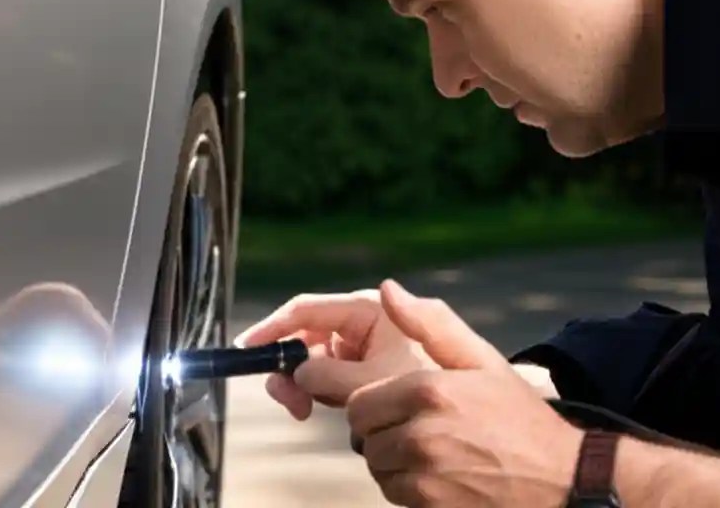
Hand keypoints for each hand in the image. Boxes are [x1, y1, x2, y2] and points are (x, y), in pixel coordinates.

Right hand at [235, 288, 439, 419]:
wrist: (470, 411)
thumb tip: (298, 371)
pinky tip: (325, 410)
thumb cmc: (429, 385)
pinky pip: (331, 378)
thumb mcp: (375, 380)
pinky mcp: (368, 371)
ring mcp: (365, 348)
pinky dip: (321, 394)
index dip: (273, 327)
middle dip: (289, 366)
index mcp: (368, 309)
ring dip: (305, 386)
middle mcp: (364, 323)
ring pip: (317, 361)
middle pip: (307, 337)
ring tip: (305, 410)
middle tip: (287, 400)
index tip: (248, 349)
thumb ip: (329, 373)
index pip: (306, 309)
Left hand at [347, 280, 581, 506]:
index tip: (400, 408)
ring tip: (432, 453)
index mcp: (427, 390)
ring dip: (394, 463)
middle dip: (382, 433)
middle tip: (418, 430)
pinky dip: (408, 488)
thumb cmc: (519, 415)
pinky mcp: (432, 506)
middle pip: (364, 438)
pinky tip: (439, 477)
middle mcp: (421, 434)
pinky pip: (394, 495)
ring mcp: (427, 476)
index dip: (374, 407)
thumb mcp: (481, 359)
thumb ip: (430, 323)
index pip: (358, 404)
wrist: (564, 478)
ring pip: (377, 467)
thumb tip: (387, 288)